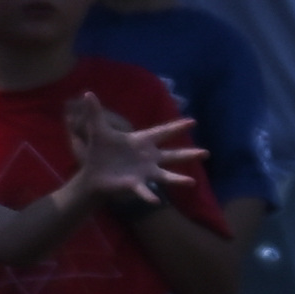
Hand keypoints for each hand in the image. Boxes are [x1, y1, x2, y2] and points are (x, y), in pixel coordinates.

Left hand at [64, 91, 198, 207]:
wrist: (93, 174)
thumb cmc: (100, 151)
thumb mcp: (97, 130)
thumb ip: (95, 113)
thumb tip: (88, 93)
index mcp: (142, 142)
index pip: (162, 132)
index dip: (177, 127)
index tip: (193, 121)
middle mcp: (149, 158)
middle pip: (172, 155)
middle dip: (189, 154)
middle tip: (206, 153)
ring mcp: (145, 172)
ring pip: (166, 175)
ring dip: (179, 179)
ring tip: (192, 182)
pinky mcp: (136, 184)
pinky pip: (145, 190)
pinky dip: (149, 195)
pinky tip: (155, 200)